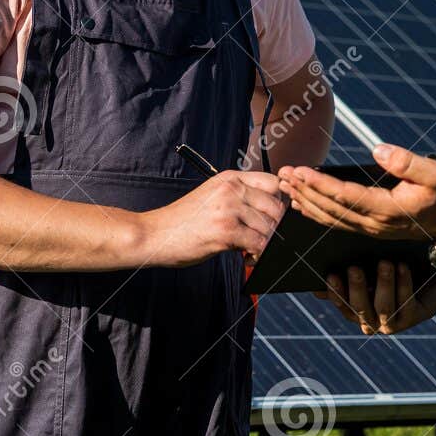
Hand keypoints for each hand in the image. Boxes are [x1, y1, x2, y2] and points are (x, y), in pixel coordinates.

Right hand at [137, 170, 284, 266]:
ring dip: (266, 244)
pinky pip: (259, 244)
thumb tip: (269, 213)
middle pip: (276, 206)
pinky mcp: (226, 231)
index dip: (280, 201)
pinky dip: (257, 255)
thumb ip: (237, 197)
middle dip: (276, 227)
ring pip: (269, 228)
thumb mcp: (211, 196)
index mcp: (229, 178)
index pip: (273, 182)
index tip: (275, 217)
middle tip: (265, 239)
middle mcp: (231, 189)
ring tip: (253, 251)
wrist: (155, 234)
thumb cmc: (182, 220)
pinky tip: (246, 257)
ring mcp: (229, 209)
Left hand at [279, 143, 435, 240]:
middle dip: (304, 191)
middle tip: (282, 174)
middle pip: (330, 208)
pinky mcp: (368, 228)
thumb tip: (378, 150)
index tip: (300, 171)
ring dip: (304, 201)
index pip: (345, 196)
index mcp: (386, 209)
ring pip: (329, 217)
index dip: (320, 184)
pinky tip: (301, 204)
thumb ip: (409, 162)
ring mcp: (369, 228)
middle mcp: (373, 223)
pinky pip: (335, 222)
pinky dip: (315, 212)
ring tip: (285, 187)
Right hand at [316, 262, 435, 334]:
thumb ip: (345, 281)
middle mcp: (371, 323)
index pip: (341, 304)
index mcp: (355, 312)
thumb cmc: (389, 279)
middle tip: (354, 268)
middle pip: (361, 308)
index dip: (335, 292)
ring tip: (384, 263)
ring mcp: (391, 324)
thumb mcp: (368, 277)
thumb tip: (316, 287)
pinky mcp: (411, 318)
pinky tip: (402, 267)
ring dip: (384, 283)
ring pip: (384, 306)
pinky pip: (406, 301)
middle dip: (357, 287)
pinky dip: (403, 283)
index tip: (331, 275)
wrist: (426, 289)